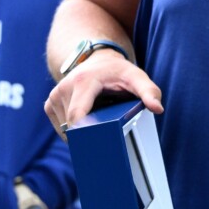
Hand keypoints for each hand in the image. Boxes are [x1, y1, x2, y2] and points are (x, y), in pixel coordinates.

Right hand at [44, 50, 162, 139]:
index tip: (95, 148)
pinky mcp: (50, 104)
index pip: (77, 116)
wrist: (98, 60)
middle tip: (104, 147)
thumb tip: (158, 108)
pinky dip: (74, 129)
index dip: (84, 134)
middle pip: (71, 125)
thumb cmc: (118, 71)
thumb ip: (149, 91)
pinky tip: (88, 122)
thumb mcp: (137, 77)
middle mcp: (64, 88)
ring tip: (98, 125)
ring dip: (81, 132)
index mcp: (83, 82)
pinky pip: (61, 126)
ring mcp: (54, 96)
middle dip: (86, 138)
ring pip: (65, 128)